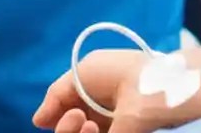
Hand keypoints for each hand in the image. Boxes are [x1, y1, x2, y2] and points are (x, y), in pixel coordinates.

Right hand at [33, 49, 168, 132]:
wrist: (162, 87)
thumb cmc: (125, 72)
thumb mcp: (85, 73)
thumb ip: (58, 95)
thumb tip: (37, 121)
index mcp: (91, 91)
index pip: (61, 110)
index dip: (53, 115)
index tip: (49, 118)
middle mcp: (99, 112)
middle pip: (67, 127)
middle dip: (65, 127)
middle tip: (78, 118)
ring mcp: (110, 127)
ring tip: (90, 125)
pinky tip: (93, 129)